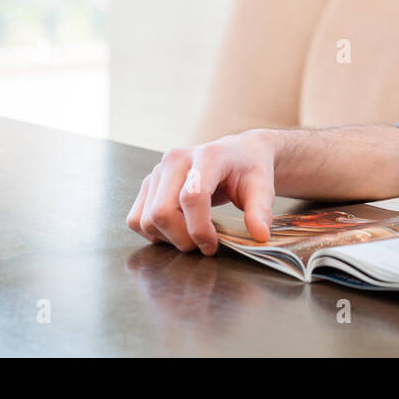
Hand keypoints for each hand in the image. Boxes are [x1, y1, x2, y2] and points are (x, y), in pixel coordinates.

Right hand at [125, 129, 277, 253]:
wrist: (238, 153)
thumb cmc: (249, 169)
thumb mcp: (262, 186)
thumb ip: (260, 209)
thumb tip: (260, 235)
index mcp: (207, 155)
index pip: (191, 197)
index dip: (200, 229)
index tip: (213, 245)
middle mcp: (175, 160)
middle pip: (162, 212)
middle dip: (182, 239)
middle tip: (204, 246)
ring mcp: (158, 171)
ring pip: (147, 219)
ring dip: (168, 239)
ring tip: (193, 236)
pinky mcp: (148, 184)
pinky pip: (136, 219)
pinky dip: (153, 234)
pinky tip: (177, 230)